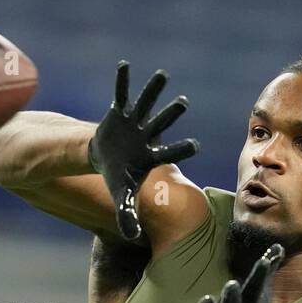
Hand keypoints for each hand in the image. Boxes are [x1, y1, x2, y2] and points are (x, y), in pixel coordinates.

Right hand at [88, 60, 198, 240]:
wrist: (106, 157)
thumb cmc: (120, 177)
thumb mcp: (122, 196)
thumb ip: (128, 216)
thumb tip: (133, 237)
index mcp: (151, 155)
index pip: (170, 152)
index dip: (182, 148)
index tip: (196, 145)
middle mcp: (147, 136)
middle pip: (161, 123)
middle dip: (171, 114)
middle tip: (183, 103)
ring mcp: (135, 122)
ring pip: (146, 104)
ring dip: (153, 89)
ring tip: (162, 74)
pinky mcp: (120, 112)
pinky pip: (120, 94)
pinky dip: (121, 80)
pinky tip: (123, 65)